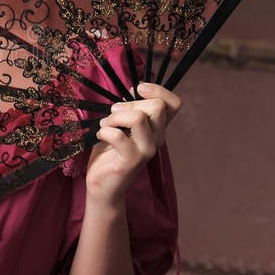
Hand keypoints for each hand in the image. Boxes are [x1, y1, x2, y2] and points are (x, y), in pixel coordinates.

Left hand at [86, 81, 181, 208]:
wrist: (102, 185)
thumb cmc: (110, 152)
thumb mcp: (121, 124)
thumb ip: (130, 108)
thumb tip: (132, 89)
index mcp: (157, 128)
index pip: (174, 104)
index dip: (159, 90)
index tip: (138, 89)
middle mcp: (157, 138)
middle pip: (156, 106)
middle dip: (130, 103)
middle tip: (114, 114)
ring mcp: (146, 150)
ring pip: (139, 118)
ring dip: (116, 116)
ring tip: (106, 124)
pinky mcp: (131, 161)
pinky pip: (118, 135)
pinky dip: (105, 130)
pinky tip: (101, 135)